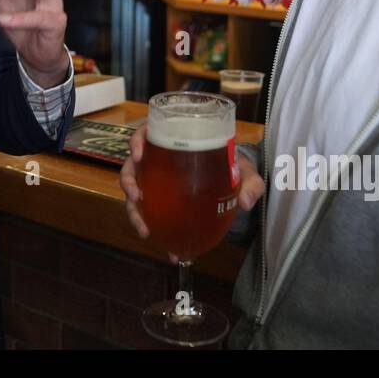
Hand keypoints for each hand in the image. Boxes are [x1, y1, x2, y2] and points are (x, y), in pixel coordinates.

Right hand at [120, 123, 264, 258]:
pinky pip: (148, 211)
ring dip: (134, 211)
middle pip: (133, 164)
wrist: (234, 185)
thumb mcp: (245, 172)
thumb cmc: (235, 169)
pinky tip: (163, 244)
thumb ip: (250, 184)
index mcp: (177, 141)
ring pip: (134, 191)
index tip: (139, 154)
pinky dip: (152, 228)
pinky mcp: (160, 200)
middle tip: (136, 197)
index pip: (148, 133)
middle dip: (128, 181)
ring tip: (144, 230)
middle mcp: (160, 159)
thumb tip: (244, 202)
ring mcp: (157, 180)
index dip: (137, 141)